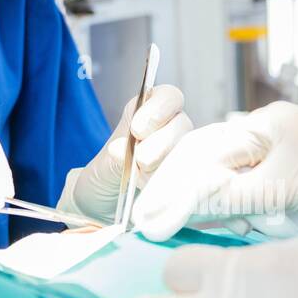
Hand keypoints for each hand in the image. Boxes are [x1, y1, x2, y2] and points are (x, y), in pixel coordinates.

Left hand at [56, 86, 191, 223]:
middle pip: (182, 125)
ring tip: (144, 176)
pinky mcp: (190, 179)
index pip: (169, 97)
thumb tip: (119, 150)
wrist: (108, 200)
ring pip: (189, 150)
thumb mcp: (107, 160)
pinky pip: (190, 177)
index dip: (158, 108)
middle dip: (161, 142)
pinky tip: (155, 190)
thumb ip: (116, 152)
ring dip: (166, 164)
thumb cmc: (108, 171)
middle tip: (141, 160)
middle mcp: (174, 129)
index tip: (137, 129)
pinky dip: (171, 184)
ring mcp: (185, 154)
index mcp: (153, 111)